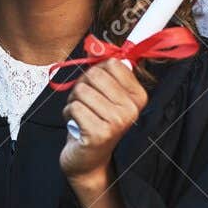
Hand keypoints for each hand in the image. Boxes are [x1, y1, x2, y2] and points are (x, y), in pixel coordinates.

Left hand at [60, 59, 146, 186]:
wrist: (88, 161)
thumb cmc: (94, 122)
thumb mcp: (105, 95)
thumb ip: (105, 72)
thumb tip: (97, 46)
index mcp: (138, 97)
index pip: (112, 64)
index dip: (96, 72)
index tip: (98, 89)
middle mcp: (131, 110)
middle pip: (94, 75)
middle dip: (82, 87)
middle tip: (86, 105)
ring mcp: (117, 123)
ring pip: (81, 90)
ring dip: (73, 102)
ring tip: (82, 116)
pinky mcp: (98, 134)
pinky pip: (73, 107)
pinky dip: (68, 114)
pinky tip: (77, 126)